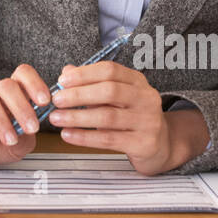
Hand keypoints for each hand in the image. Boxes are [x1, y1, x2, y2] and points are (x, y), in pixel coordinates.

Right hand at [0, 64, 48, 166]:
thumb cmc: (1, 144)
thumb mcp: (24, 140)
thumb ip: (31, 130)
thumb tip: (40, 120)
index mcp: (10, 94)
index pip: (22, 74)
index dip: (34, 83)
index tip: (45, 101)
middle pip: (5, 85)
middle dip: (21, 106)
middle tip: (32, 127)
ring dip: (2, 121)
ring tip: (11, 140)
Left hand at [48, 60, 195, 174]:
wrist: (161, 146)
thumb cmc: (131, 117)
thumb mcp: (115, 97)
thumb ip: (92, 83)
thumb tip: (66, 72)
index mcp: (137, 81)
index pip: (110, 70)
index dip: (84, 74)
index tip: (62, 81)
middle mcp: (146, 98)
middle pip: (109, 91)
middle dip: (79, 95)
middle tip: (56, 100)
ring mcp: (148, 121)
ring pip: (107, 117)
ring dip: (77, 117)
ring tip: (56, 118)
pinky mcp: (144, 144)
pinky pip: (109, 139)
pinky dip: (84, 137)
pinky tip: (67, 135)